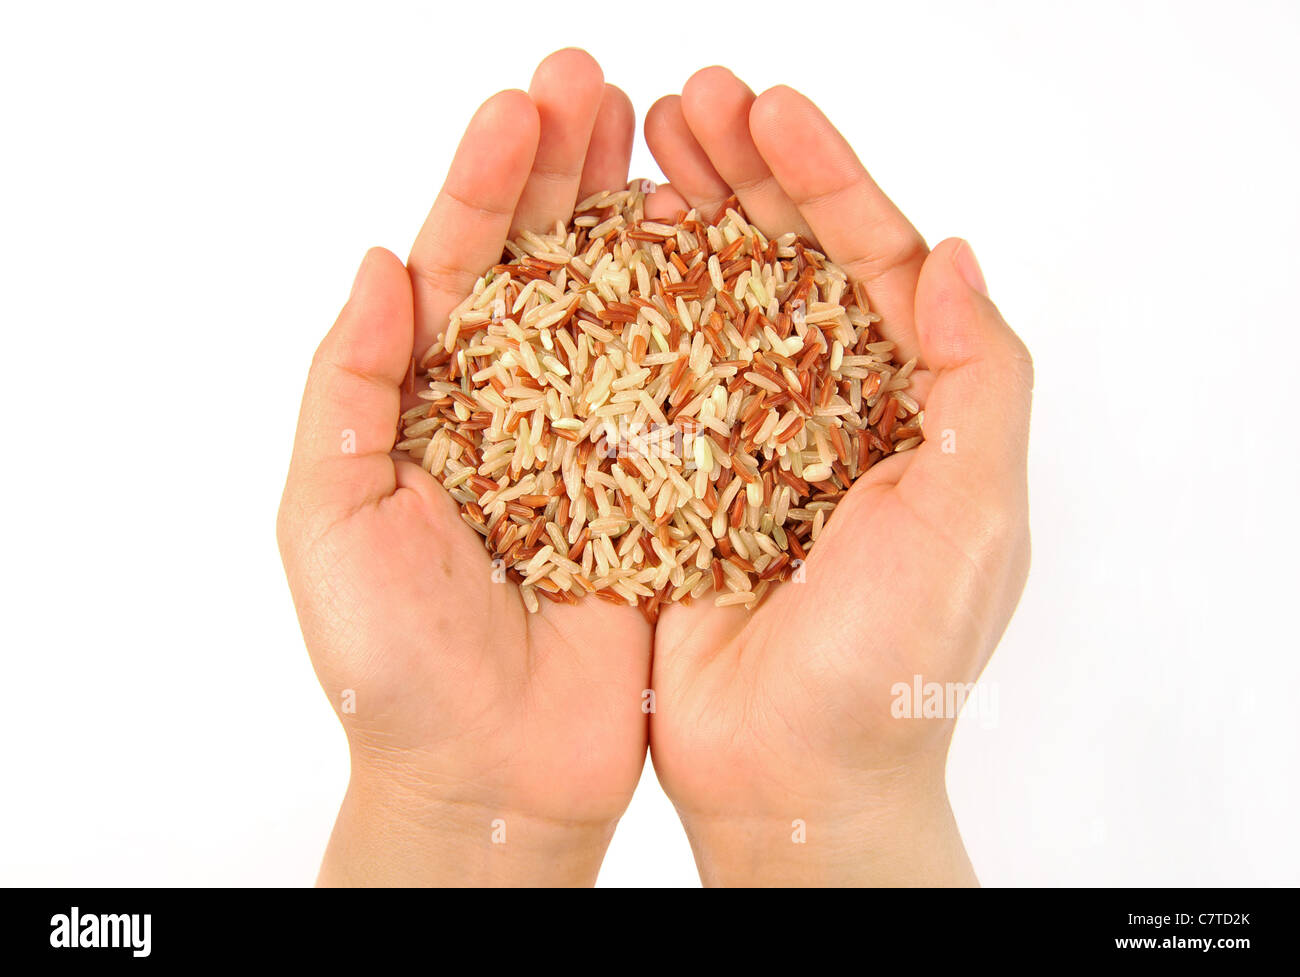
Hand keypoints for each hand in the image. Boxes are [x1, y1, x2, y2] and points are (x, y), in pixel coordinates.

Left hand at [277, 50, 649, 886]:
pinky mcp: (663, 494)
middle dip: (564, 173)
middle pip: (544, 268)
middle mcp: (519, 410)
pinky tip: (720, 251)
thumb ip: (351, 390)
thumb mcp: (332, 522)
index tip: (521, 109)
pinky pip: (687, 397)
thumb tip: (378, 262)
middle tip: (596, 85)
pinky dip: (704, 323)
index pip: (457, 270)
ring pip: (622, 312)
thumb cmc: (390, 667)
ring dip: (638, 221)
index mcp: (432, 405)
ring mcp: (598, 446)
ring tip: (663, 137)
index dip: (484, 186)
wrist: (490, 776)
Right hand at [642, 69, 1032, 885]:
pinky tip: (593, 252)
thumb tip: (955, 254)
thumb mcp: (972, 520)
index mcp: (910, 405)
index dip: (830, 181)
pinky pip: (648, 377)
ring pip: (711, 303)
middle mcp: (826, 407)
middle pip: (785, 262)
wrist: (793, 776)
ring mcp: (744, 437)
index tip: (773, 112)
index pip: (875, 263)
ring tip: (637, 146)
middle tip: (689, 100)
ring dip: (680, 221)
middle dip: (744, 176)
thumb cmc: (893, 665)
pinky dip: (624, 311)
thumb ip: (981, 384)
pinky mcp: (674, 478)